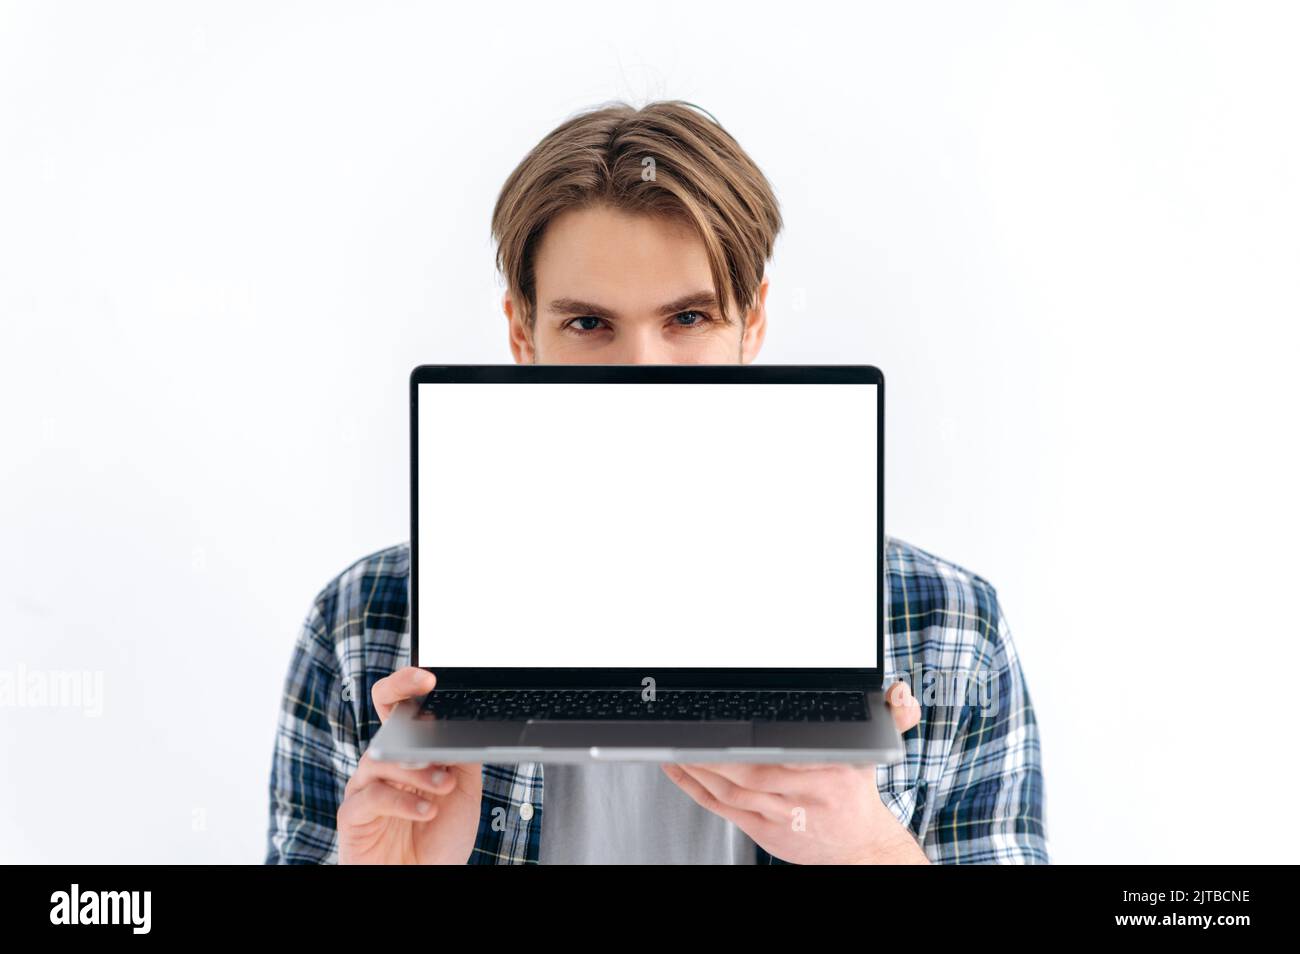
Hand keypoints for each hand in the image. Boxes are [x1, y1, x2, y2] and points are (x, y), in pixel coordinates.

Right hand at [337, 667, 482, 864]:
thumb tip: (462, 720)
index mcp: (408, 750)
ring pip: (379, 758)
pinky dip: (401, 802)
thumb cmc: (441, 835)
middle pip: (383, 725)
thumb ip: (461, 753)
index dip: (404, 684)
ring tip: (444, 785)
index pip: (397, 706)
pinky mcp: (353, 816)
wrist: (428, 879)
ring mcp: (365, 788)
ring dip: (416, 770)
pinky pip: (370, 797)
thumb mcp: (464, 788)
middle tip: (434, 733)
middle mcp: (384, 764)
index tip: (426, 678)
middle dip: (408, 723)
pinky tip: (427, 810)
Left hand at [661, 680, 926, 863]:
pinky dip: (695, 787)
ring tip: (674, 744)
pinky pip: (721, 807)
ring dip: (696, 767)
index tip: (730, 722)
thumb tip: (901, 690)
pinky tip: (677, 767)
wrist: (860, 850)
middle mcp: (805, 794)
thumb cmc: (856, 798)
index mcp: (832, 770)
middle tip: (685, 730)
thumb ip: (890, 715)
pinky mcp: (762, 830)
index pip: (787, 747)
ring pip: (731, 789)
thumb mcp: (876, 753)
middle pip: (751, 770)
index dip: (753, 738)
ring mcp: (781, 815)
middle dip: (712, 752)